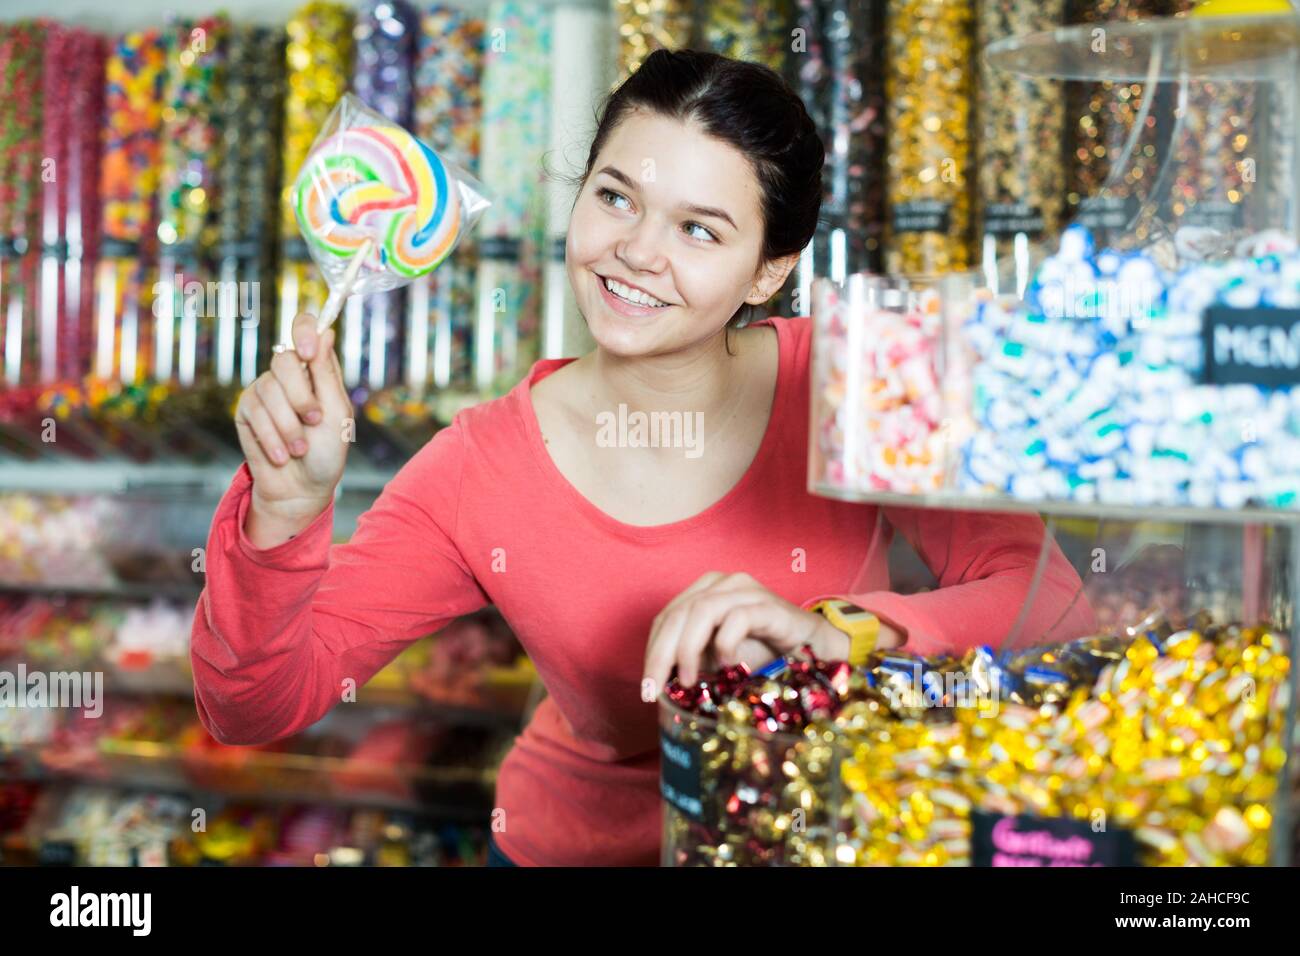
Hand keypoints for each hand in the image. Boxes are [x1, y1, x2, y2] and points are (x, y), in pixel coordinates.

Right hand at [234, 313, 353, 546]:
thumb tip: (326, 332)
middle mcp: (289, 375)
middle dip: (300, 396)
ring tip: (300, 448)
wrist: (302, 488)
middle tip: (313, 420)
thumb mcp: (336, 414)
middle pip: (284, 361)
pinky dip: (272, 438)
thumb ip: (327, 374)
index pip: (305, 329)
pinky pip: (255, 414)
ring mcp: (265, 391)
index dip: (304, 331)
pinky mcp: (247, 411)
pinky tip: (282, 455)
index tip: (308, 353)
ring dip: (288, 427)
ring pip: (269, 391)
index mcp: (316, 370)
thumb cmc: (326, 452)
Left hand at [642, 571, 890, 696]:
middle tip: (657, 690)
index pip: (665, 619)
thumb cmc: (765, 654)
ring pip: (701, 612)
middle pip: (677, 614)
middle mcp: (722, 584)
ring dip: (688, 650)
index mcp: (704, 592)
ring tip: (690, 681)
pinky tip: (730, 665)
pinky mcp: (769, 605)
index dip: (652, 652)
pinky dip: (726, 644)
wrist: (814, 652)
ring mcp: (746, 590)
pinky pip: (737, 618)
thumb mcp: (718, 660)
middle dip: (661, 655)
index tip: (648, 689)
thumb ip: (691, 660)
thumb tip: (658, 685)